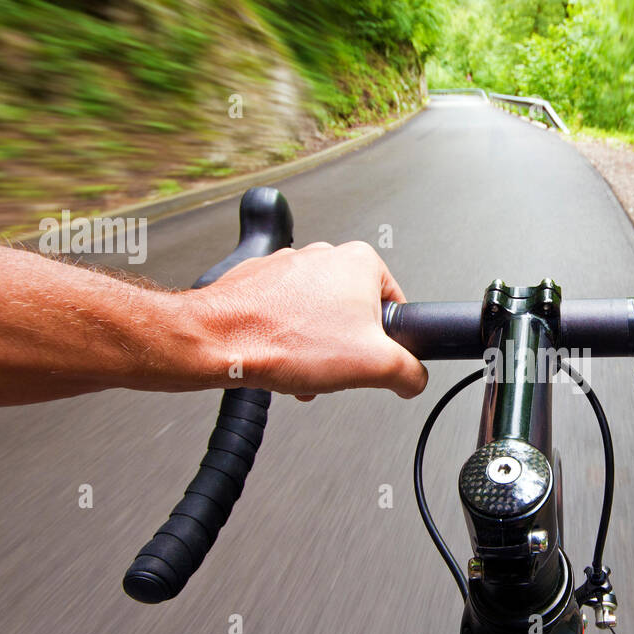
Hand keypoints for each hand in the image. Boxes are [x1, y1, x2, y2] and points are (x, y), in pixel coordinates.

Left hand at [185, 241, 426, 398]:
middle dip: (346, 349)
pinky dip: (287, 340)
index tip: (371, 360)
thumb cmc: (283, 340)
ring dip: (315, 349)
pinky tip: (280, 359)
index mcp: (360, 261)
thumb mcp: (374, 366)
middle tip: (333, 368)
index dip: (387, 343)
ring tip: (302, 366)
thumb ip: (410, 372)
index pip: (396, 308)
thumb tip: (415, 378)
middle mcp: (325, 255)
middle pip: (355, 315)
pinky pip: (287, 316)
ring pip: (319, 318)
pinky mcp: (261, 282)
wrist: (218, 341)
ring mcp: (290, 266)